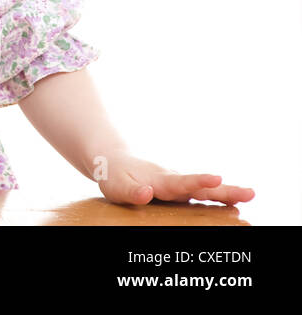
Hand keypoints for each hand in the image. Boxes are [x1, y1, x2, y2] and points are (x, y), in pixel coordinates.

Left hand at [97, 152, 254, 206]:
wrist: (113, 160)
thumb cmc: (113, 174)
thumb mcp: (115, 185)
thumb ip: (131, 191)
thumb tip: (147, 193)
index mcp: (160, 180)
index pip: (181, 182)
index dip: (198, 181)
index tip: (216, 178)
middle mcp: (173, 181)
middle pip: (202, 187)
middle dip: (225, 190)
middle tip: (250, 193)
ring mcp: (178, 186)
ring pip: (205, 190)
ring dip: (226, 194)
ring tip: (250, 194)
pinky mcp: (178, 191)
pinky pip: (200, 195)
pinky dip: (218, 198)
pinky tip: (232, 204)